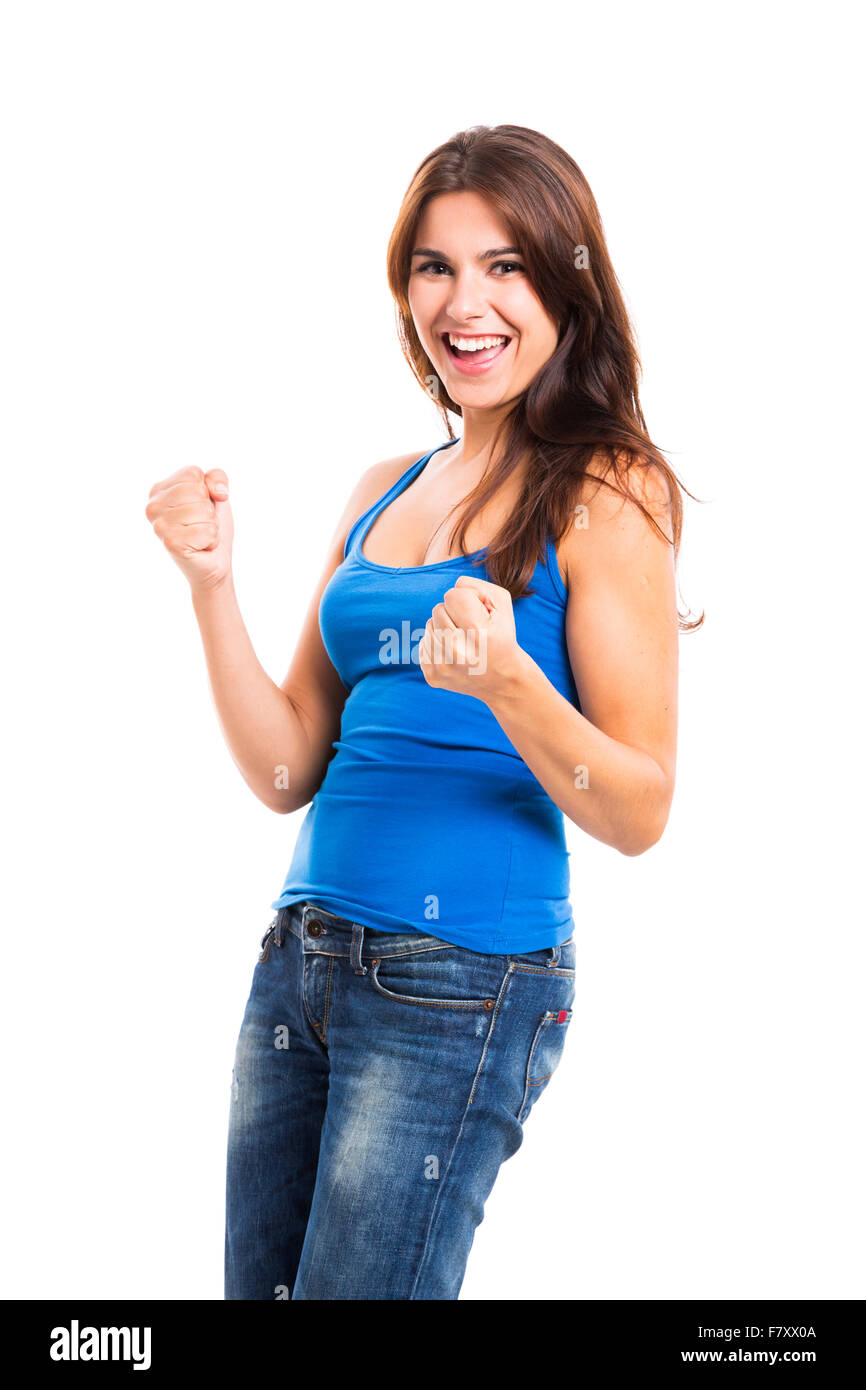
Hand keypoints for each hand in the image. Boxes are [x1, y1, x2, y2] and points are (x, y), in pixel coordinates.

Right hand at [145, 466, 233, 592]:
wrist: (214, 562)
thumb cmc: (209, 526)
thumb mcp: (215, 494)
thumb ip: (217, 477)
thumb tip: (219, 492)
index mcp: (158, 490)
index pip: (192, 473)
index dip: (207, 490)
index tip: (201, 506)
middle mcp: (152, 507)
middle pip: (197, 490)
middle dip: (209, 509)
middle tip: (200, 524)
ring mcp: (159, 526)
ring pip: (203, 510)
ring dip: (211, 525)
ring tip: (200, 535)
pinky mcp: (171, 543)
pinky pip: (207, 529)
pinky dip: (211, 539)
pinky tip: (201, 546)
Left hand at [418, 574, 528, 701]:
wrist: (502, 680)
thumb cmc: (501, 636)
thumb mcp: (502, 604)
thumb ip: (476, 586)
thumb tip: (453, 587)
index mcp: (478, 632)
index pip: (452, 596)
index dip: (464, 599)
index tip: (476, 613)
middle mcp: (459, 652)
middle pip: (438, 609)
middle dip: (453, 613)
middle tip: (470, 629)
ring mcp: (444, 667)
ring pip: (429, 626)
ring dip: (443, 629)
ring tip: (462, 641)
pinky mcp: (433, 677)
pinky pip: (423, 645)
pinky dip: (437, 645)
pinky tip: (453, 654)